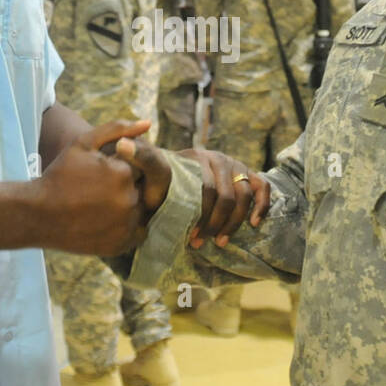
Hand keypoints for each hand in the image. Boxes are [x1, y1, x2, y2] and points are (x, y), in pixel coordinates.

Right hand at [37, 119, 149, 256]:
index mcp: (123, 174)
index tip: (102, 174)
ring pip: (140, 210)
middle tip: (99, 191)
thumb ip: (117, 129)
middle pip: (142, 189)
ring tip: (100, 205)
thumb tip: (148, 123)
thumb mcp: (84, 143)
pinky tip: (106, 219)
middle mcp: (129, 201)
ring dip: (128, 206)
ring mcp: (126, 226)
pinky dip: (128, 226)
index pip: (139, 167)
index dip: (121, 169)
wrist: (38, 214)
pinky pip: (137, 232)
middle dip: (126, 187)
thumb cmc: (60, 174)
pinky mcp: (121, 245)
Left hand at [112, 144, 270, 248]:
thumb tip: (123, 144)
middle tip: (202, 242)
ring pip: (244, 195)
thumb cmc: (160, 177)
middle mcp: (218, 159)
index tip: (193, 237)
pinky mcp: (247, 174)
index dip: (202, 217)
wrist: (174, 171)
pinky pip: (262, 187)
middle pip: (227, 196)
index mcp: (196, 157)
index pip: (207, 190)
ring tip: (221, 241)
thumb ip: (141, 158)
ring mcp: (235, 165)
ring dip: (234, 222)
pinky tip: (253, 223)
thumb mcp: (149, 168)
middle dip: (216, 223)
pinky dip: (261, 205)